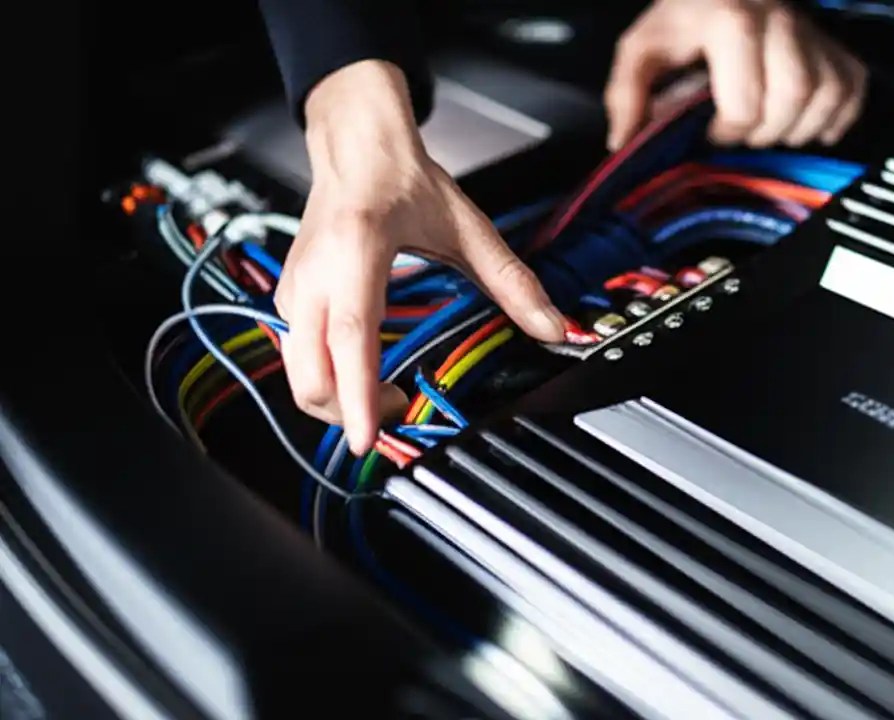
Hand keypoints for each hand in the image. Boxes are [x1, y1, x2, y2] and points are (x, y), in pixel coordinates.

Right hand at [275, 60, 566, 454]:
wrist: (354, 147)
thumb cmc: (399, 179)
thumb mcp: (467, 228)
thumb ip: (513, 282)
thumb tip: (554, 327)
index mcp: (356, 253)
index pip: (351, 340)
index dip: (357, 396)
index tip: (368, 439)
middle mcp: (313, 278)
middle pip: (314, 376)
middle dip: (352, 413)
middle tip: (401, 409)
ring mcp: (293, 291)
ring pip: (300, 375)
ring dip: (339, 402)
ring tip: (387, 395)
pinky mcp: (288, 301)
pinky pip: (297, 359)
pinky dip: (327, 381)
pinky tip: (362, 375)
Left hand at [605, 0, 867, 149]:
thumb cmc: (684, 18)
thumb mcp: (644, 48)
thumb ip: (627, 93)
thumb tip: (623, 142)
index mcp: (729, 19)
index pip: (746, 98)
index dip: (729, 130)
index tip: (713, 132)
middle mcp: (778, 17)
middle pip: (793, 94)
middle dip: (766, 130)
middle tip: (742, 133)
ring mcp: (809, 29)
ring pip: (826, 92)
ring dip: (799, 126)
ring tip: (770, 129)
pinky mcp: (832, 41)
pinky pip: (851, 86)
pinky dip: (835, 115)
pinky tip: (806, 123)